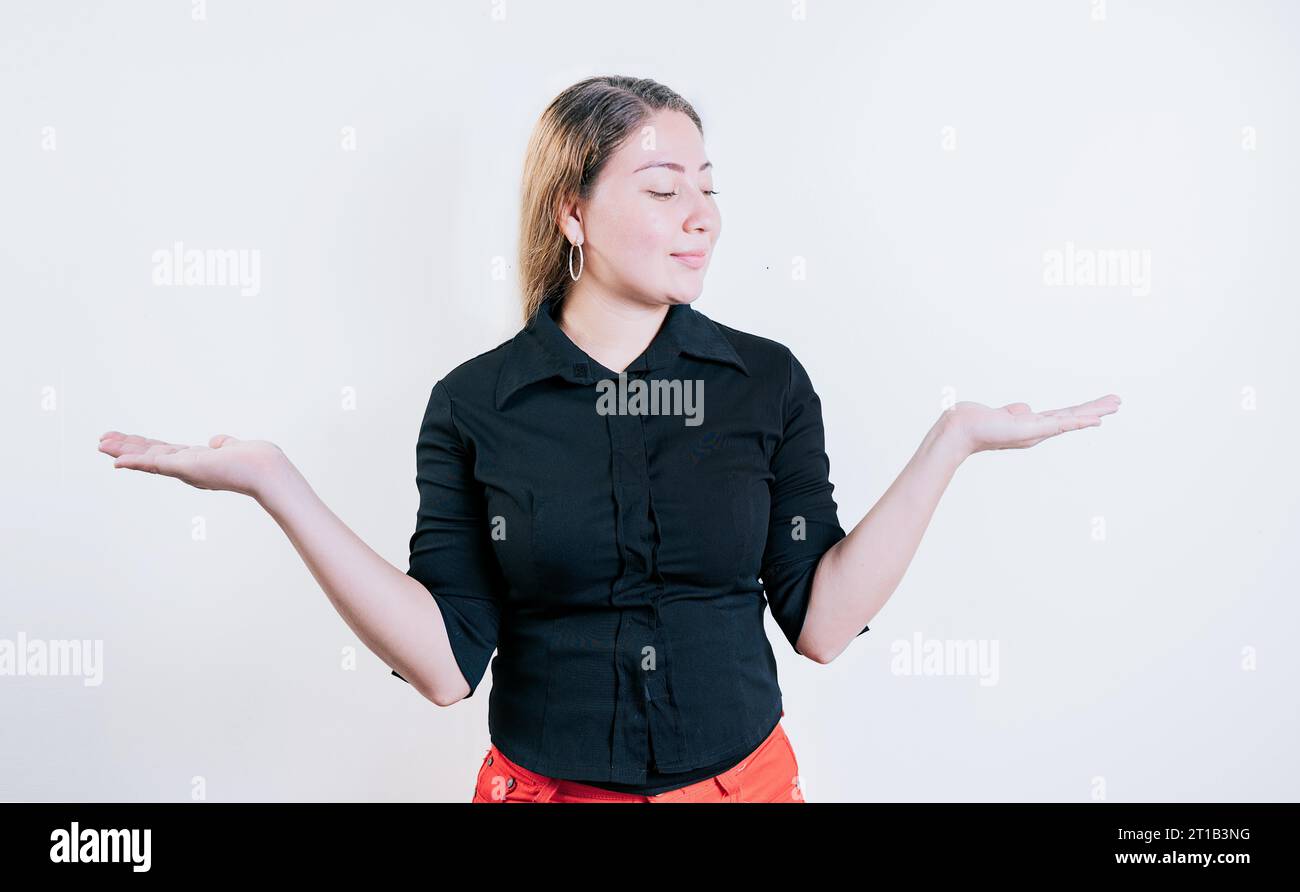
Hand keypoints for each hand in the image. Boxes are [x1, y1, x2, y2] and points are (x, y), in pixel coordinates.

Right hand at [98, 431, 288, 498]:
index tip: (123, 441)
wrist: (265, 469)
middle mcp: (186, 467)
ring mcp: (184, 469)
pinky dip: (135, 463)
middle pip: (149, 454)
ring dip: (123, 452)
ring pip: (146, 459)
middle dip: (125, 448)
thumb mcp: (233, 447)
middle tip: (101, 441)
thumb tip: (217, 441)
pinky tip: (117, 461)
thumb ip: (223, 444)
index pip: (163, 451)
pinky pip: (154, 465)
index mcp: (195, 461)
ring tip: (101, 445)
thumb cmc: (255, 461)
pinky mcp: (185, 468)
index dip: (142, 446)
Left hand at [943, 394, 1120, 456]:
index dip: (1082, 411)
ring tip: (1115, 405)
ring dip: (1094, 412)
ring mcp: (1036, 431)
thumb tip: (1026, 408)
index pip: (1063, 416)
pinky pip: (1060, 425)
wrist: (961, 428)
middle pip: (1072, 417)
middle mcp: (1037, 431)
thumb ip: (1016, 412)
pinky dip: (1078, 422)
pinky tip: (1095, 419)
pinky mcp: (1031, 430)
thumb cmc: (977, 422)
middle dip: (1096, 409)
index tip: (1100, 407)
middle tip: (1118, 402)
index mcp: (1032, 426)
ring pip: (1071, 420)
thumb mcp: (1003, 414)